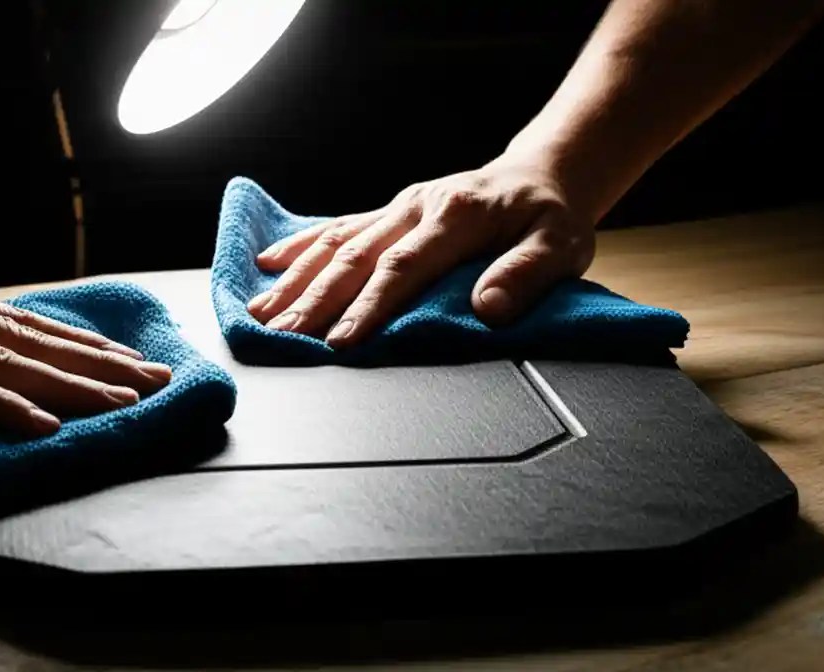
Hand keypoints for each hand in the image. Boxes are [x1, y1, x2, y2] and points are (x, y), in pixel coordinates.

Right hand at [0, 209, 170, 436]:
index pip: (22, 324)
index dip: (79, 343)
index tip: (126, 359)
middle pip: (36, 341)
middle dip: (103, 365)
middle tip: (162, 380)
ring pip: (12, 362)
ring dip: (76, 384)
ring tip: (131, 401)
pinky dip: (3, 405)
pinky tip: (44, 424)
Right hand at [246, 156, 595, 347]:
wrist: (540, 177)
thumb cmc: (549, 218)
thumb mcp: (562, 246)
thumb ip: (527, 275)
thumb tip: (488, 308)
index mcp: (457, 216)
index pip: (403, 267)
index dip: (368, 306)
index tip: (339, 342)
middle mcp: (418, 207)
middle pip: (355, 257)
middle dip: (314, 300)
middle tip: (281, 337)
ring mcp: (398, 207)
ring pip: (336, 242)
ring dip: (296, 279)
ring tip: (261, 313)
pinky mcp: (387, 212)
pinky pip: (336, 227)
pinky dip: (299, 246)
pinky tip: (266, 265)